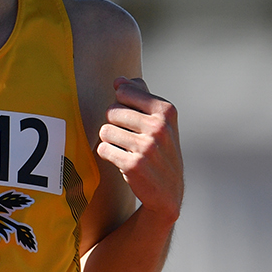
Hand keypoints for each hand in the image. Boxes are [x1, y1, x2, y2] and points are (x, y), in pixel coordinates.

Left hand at [98, 77, 183, 221]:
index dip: (120, 105)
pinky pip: (102, 149)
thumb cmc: (161, 150)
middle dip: (114, 124)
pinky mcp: (132, 165)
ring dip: (110, 141)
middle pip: (111, 111)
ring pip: (105, 130)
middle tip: (128, 138)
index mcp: (166, 111)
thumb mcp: (161, 121)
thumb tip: (119, 80)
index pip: (123, 91)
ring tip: (126, 149)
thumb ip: (141, 96)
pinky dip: (107, 154)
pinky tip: (121, 160)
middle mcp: (158, 127)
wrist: (168, 192)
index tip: (131, 119)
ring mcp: (146, 147)